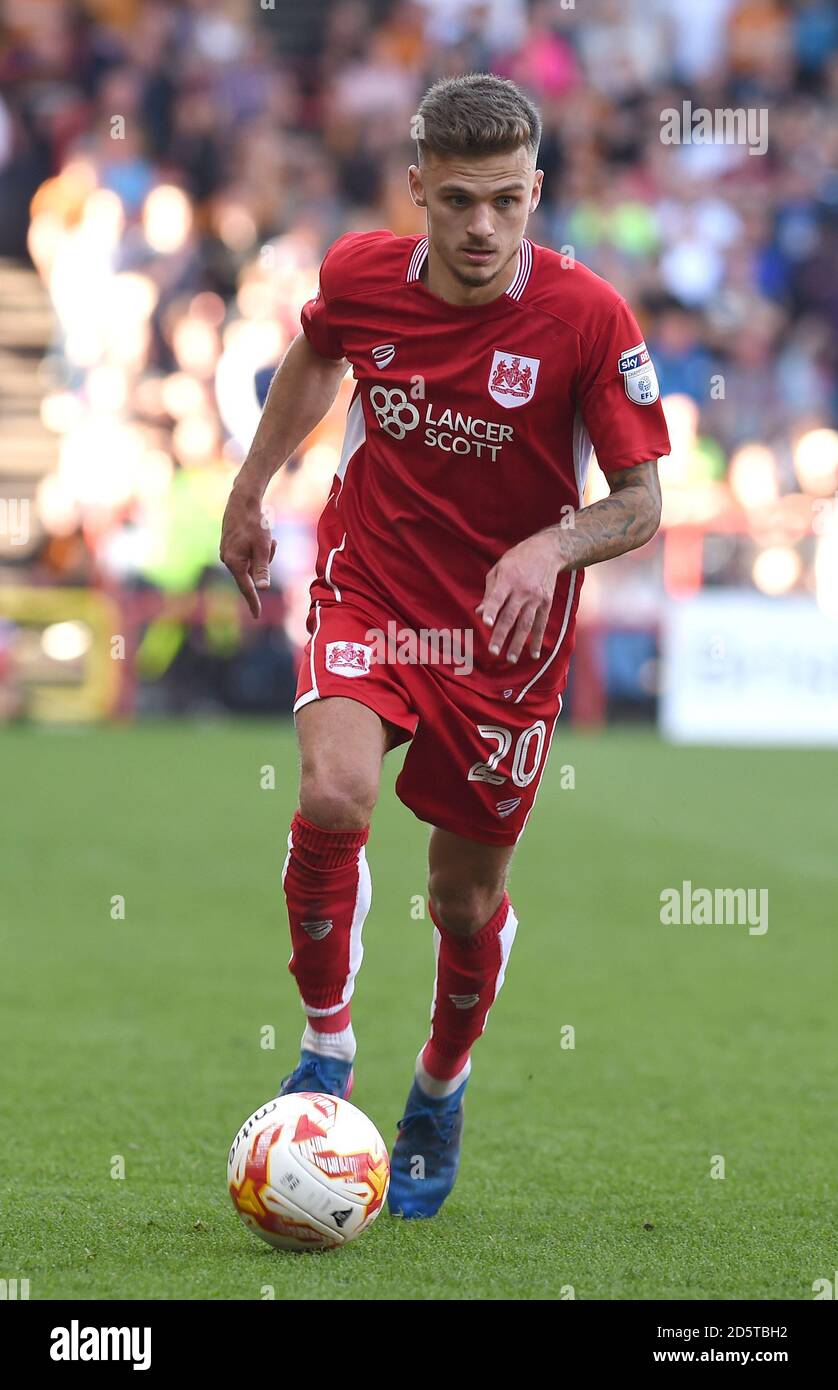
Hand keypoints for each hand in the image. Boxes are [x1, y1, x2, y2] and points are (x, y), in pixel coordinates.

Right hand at [219, 484, 276, 618]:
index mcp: (234, 563)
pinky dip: (257, 548)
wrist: (242, 501)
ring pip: (252, 562)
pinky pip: (248, 554)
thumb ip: (262, 569)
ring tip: (265, 535)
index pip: (246, 588)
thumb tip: (262, 588)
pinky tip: (258, 533)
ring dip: (263, 552)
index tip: (257, 615)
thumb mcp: (263, 547)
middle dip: (266, 561)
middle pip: (253, 572)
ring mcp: (227, 552)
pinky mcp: (229, 546)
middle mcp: (227, 560)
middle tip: (272, 542)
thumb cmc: (254, 524)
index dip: (253, 601)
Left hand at [475, 530, 563, 662]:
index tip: (485, 623)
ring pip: (526, 624)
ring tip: (511, 659)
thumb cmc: (517, 560)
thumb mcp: (499, 568)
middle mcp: (522, 590)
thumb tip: (479, 614)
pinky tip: (534, 654)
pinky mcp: (546, 603)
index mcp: (507, 579)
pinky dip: (538, 639)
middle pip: (510, 616)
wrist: (547, 551)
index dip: (491, 610)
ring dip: (518, 643)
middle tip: (493, 652)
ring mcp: (536, 598)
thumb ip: (489, 592)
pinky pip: (541, 624)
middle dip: (501, 634)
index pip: (497, 597)